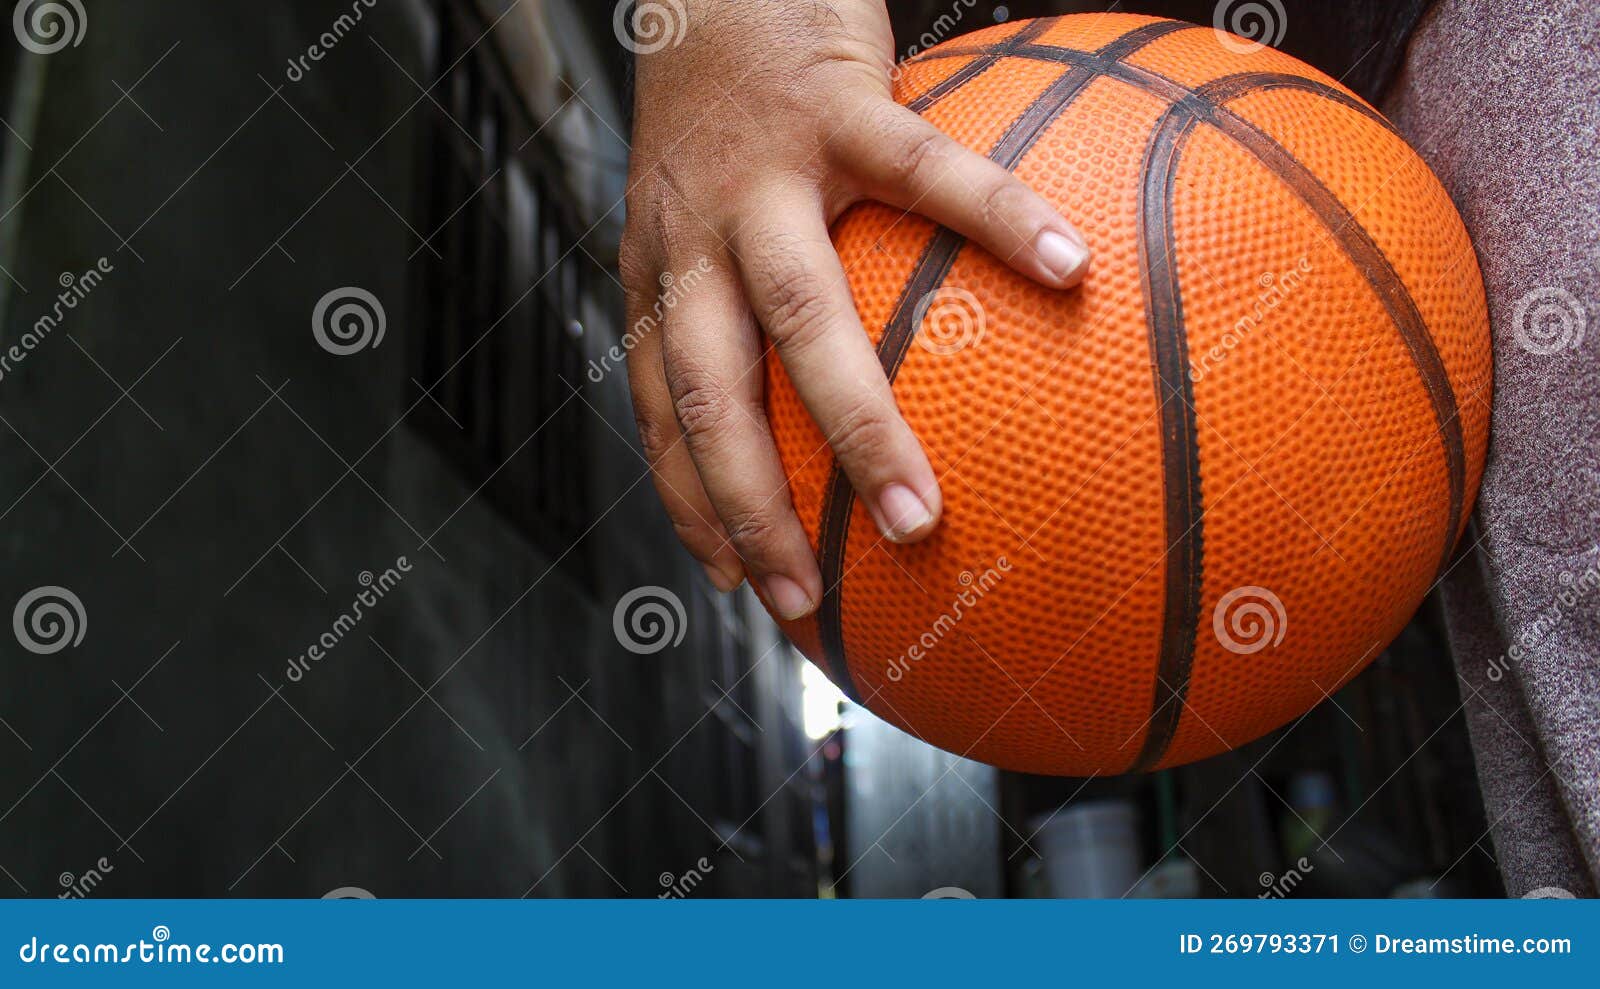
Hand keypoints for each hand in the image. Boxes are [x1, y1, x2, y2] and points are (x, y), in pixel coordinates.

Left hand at [621, 0, 1088, 618]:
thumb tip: (852, 372)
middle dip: (755, 509)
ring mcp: (761, 172)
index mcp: (666, 268)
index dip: (686, 499)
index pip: (659, 410)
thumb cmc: (733, 90)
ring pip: (801, 314)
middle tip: (805, 603)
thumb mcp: (713, 194)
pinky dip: (998, 220)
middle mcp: (694, 236)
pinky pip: (926, 169)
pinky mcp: (831, 100)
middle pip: (712, 396)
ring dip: (858, 426)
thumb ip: (756, 282)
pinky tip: (1071, 270)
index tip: (731, 583)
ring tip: (921, 514)